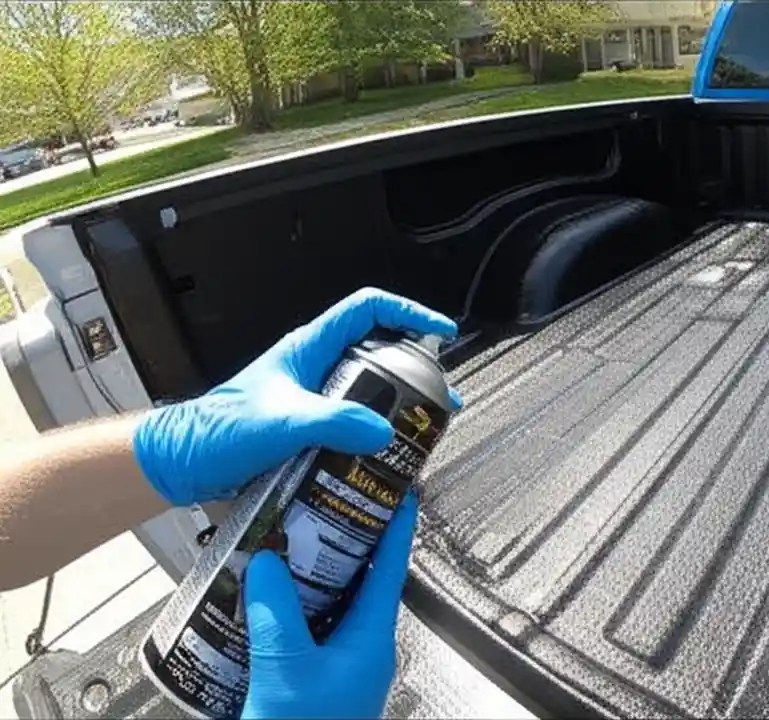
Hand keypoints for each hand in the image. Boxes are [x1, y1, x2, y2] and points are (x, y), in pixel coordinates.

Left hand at [133, 288, 460, 505]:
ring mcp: (314, 399)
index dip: (408, 312)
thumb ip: (332, 423)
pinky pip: (354, 425)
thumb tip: (383, 431)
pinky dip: (376, 437)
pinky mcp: (311, 430)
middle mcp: (316, 368)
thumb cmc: (215, 432)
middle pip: (380, 352)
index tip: (440, 330)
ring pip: (370, 392)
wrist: (181, 465)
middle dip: (416, 369)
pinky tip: (386, 458)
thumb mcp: (279, 422)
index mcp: (310, 348)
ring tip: (423, 430)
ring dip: (400, 407)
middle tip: (440, 394)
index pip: (368, 309)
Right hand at [241, 494, 417, 719]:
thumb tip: (267, 560)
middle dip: (342, 540)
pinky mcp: (314, 680)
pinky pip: (307, 630)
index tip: (399, 488)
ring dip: (309, 573)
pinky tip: (260, 595)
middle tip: (323, 501)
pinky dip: (288, 606)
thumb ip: (276, 611)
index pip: (392, 567)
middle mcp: (363, 648)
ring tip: (285, 537)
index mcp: (373, 639)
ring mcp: (339, 665)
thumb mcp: (286, 668)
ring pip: (330, 604)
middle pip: (360, 580)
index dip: (396, 525)